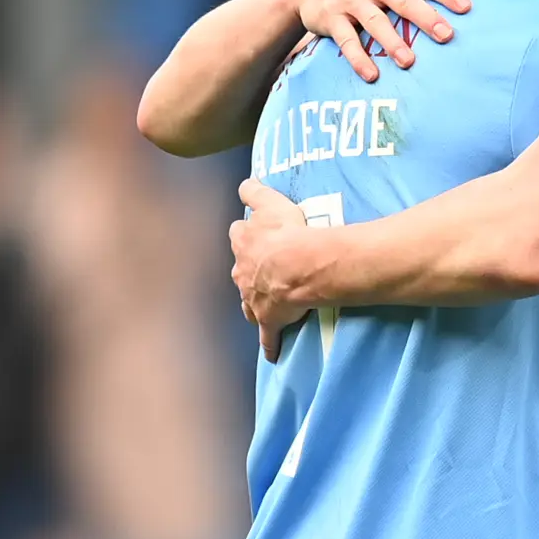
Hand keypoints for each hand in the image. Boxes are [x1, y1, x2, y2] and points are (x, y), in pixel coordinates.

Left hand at [230, 178, 314, 361]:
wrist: (299, 266)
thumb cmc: (287, 232)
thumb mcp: (270, 203)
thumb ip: (255, 192)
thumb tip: (245, 183)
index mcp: (244, 244)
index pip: (239, 236)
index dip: (248, 236)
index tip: (256, 236)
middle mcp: (242, 273)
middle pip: (241, 271)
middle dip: (249, 271)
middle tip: (265, 270)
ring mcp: (253, 299)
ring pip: (249, 303)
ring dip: (255, 302)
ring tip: (265, 304)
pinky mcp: (268, 320)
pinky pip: (268, 336)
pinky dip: (270, 344)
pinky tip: (272, 355)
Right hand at [279, 0, 474, 82]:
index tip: (468, 6)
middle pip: (403, 0)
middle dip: (425, 17)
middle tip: (447, 35)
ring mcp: (352, 0)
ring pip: (375, 21)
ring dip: (391, 42)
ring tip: (409, 62)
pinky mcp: (332, 19)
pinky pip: (346, 41)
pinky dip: (358, 58)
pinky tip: (371, 75)